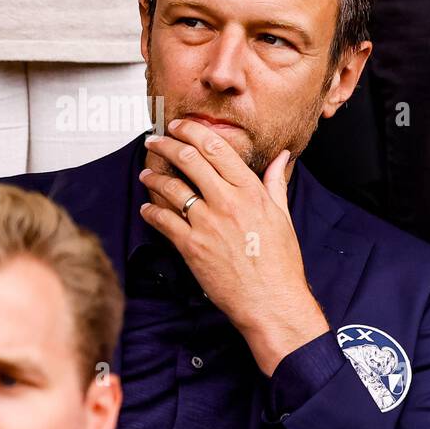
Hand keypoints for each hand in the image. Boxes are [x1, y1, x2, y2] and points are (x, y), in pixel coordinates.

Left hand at [140, 120, 329, 375]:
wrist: (271, 301)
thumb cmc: (280, 263)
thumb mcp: (283, 217)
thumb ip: (275, 183)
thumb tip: (281, 158)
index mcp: (251, 192)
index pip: (217, 148)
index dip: (192, 131)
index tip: (180, 127)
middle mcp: (228, 202)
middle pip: (188, 159)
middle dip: (166, 145)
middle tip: (155, 142)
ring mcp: (208, 224)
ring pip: (171, 187)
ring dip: (153, 177)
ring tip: (146, 174)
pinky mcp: (192, 246)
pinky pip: (162, 220)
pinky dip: (151, 211)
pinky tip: (148, 208)